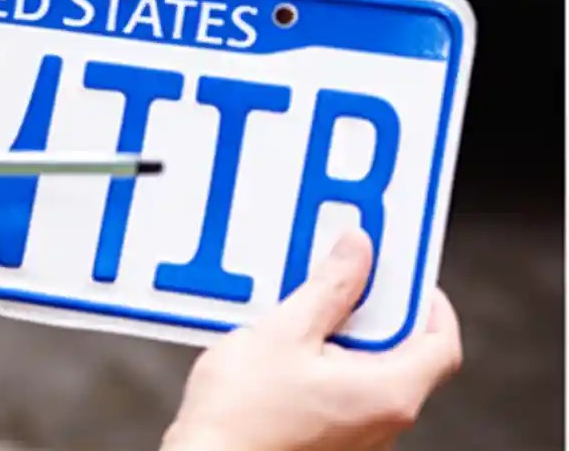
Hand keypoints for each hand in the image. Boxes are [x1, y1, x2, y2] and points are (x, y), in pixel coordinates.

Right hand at [161, 230, 461, 450]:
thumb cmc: (241, 414)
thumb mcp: (285, 332)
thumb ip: (329, 288)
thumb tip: (359, 251)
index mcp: (389, 394)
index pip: (442, 342)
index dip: (427, 299)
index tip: (398, 270)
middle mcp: (384, 421)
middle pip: (404, 353)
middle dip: (374, 310)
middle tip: (340, 277)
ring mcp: (358, 435)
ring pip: (370, 371)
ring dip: (345, 334)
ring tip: (302, 310)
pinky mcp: (329, 438)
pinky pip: (344, 389)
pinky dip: (326, 359)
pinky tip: (288, 345)